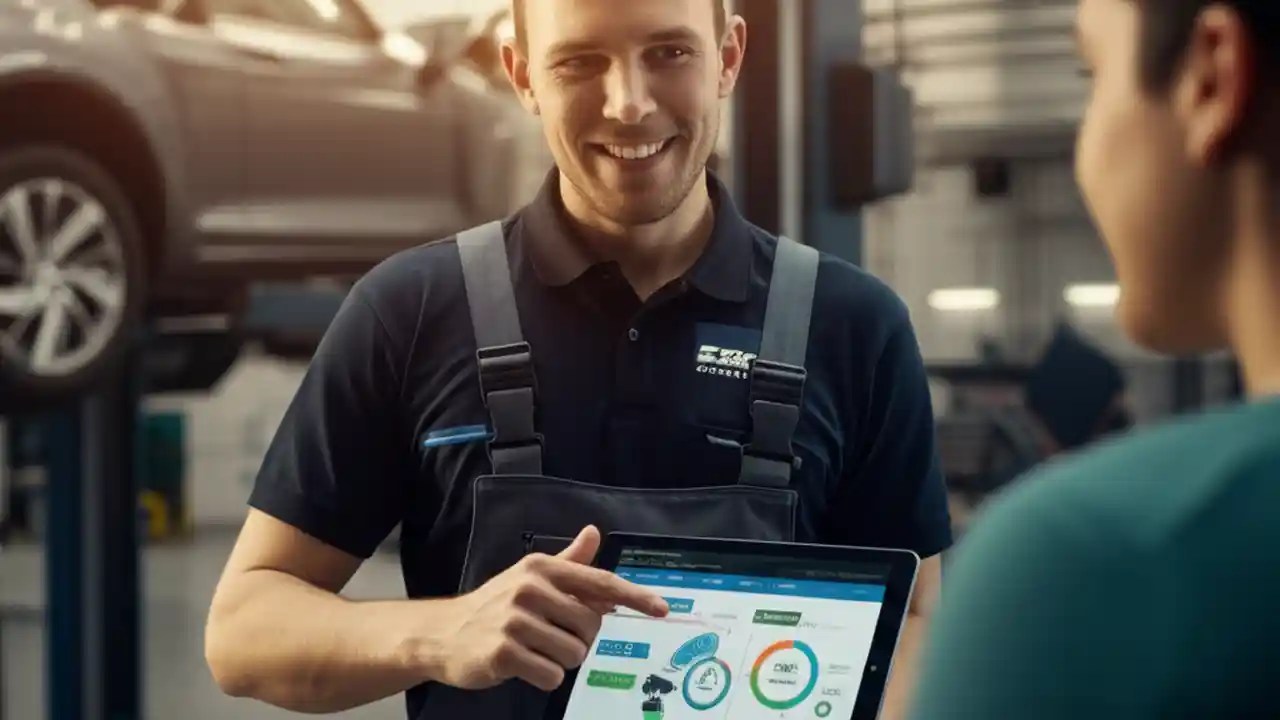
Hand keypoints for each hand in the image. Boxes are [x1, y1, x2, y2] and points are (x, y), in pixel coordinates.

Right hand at [435, 526, 668, 691]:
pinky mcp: (504, 652)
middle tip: (550, 637)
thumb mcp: (530, 577)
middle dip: (579, 640)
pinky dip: (543, 677)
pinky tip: (522, 665)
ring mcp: (515, 620)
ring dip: (560, 661)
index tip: (662, 608)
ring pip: (574, 654)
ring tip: (534, 650)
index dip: (634, 596)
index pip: (599, 582)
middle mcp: (530, 589)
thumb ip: (568, 561)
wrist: (443, 633)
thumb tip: (594, 533)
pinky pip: (551, 676)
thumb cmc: (494, 605)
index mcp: (542, 568)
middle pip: (591, 627)